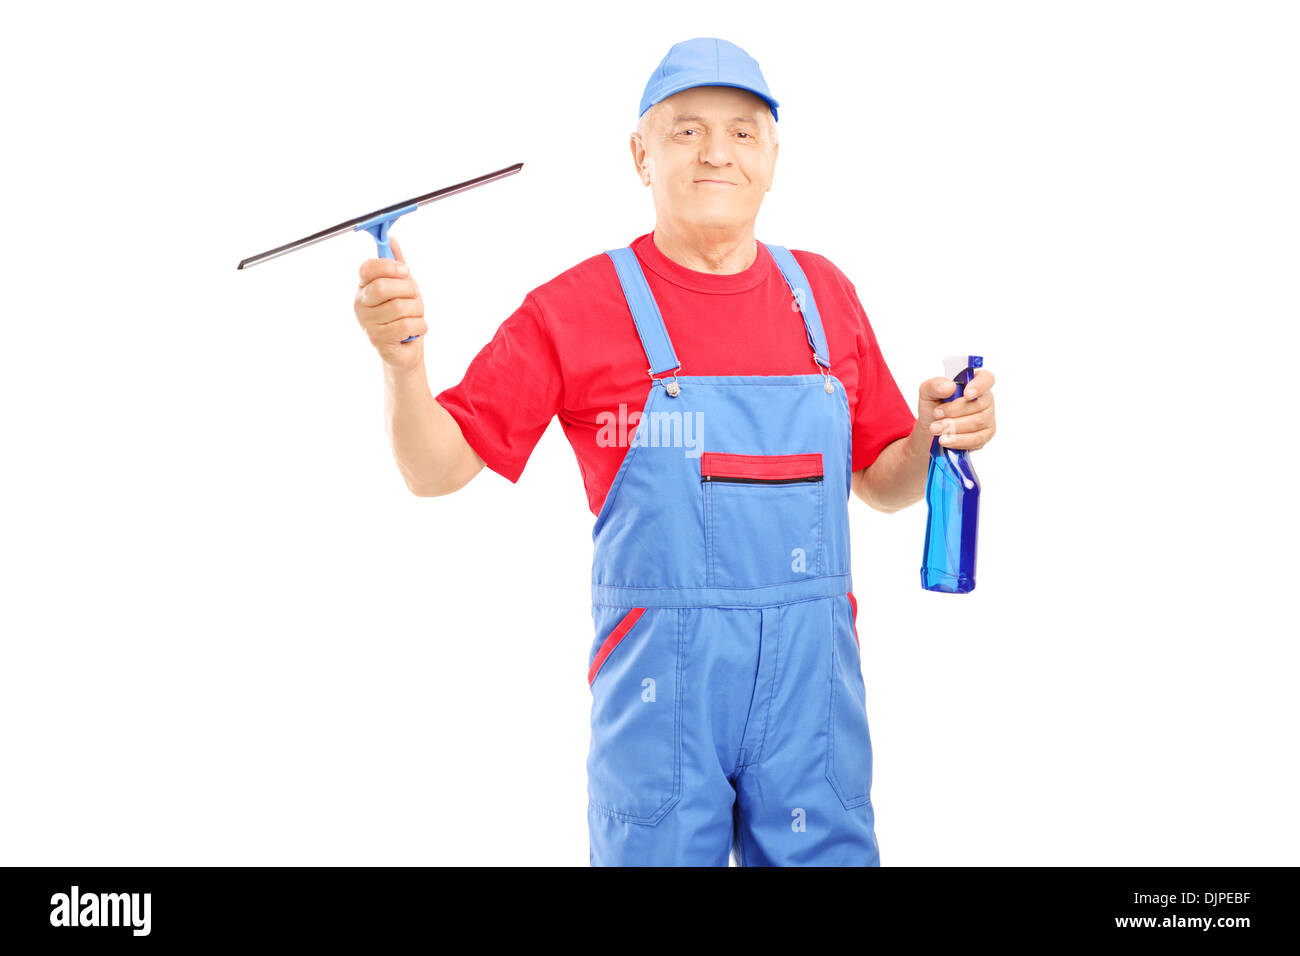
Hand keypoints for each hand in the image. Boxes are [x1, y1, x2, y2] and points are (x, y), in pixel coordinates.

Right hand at [354, 236, 427, 371]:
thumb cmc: (403, 316)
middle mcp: (361, 304)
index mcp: (364, 287)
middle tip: (414, 296)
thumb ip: (396, 265)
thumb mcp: (402, 287)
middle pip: (383, 287)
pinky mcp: (378, 340)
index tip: (405, 271)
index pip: (367, 268)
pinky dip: (420, 326)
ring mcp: (367, 323)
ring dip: (417, 310)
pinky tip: (416, 329)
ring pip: (400, 307)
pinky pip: (407, 325)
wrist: (405, 351)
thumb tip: (391, 240)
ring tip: (415, 316)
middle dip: (408, 290)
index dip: (389, 266)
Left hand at [917, 368, 996, 450]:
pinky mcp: (985, 435)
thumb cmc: (933, 407)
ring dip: (953, 426)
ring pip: (977, 422)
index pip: (986, 378)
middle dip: (954, 411)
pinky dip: (959, 440)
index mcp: (974, 382)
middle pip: (978, 404)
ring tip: (935, 428)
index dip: (979, 386)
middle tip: (936, 414)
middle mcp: (985, 399)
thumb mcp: (927, 393)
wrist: (930, 430)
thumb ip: (935, 385)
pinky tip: (946, 440)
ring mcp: (988, 418)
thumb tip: (949, 387)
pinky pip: (977, 439)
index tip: (966, 394)